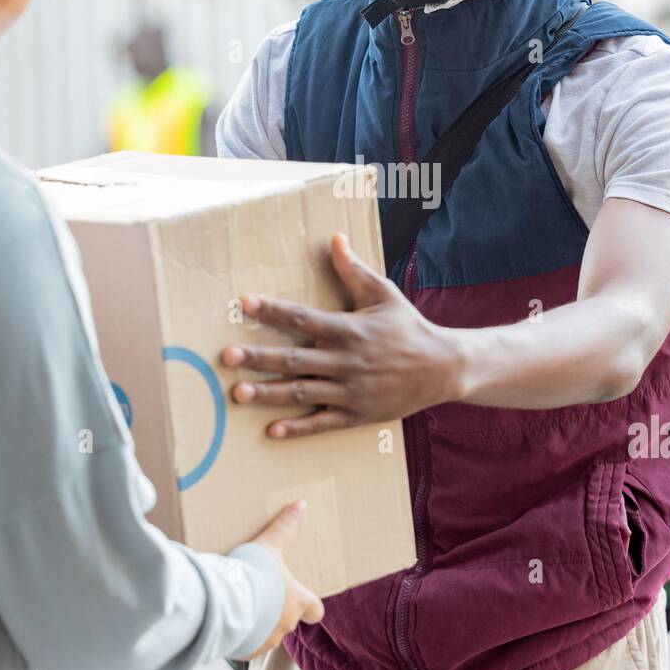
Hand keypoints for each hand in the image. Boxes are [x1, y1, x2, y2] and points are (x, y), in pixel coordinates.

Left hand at [219, 232, 461, 436]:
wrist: (443, 368)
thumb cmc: (408, 327)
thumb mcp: (383, 294)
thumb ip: (354, 270)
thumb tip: (334, 239)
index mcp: (349, 329)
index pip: (303, 318)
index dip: (273, 310)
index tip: (245, 303)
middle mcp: (345, 361)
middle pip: (294, 358)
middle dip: (259, 357)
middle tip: (226, 357)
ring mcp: (350, 390)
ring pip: (302, 392)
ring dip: (269, 393)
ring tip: (238, 393)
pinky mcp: (356, 414)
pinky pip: (323, 422)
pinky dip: (298, 428)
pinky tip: (272, 430)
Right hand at [238, 500, 324, 659]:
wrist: (224, 603)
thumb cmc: (252, 573)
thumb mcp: (269, 545)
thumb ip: (285, 527)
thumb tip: (302, 505)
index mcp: (298, 601)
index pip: (316, 611)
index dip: (310, 605)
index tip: (302, 599)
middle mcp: (287, 624)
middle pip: (290, 621)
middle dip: (278, 611)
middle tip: (264, 597)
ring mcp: (267, 640)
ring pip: (269, 634)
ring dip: (260, 623)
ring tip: (244, 607)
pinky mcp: (247, 650)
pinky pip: (248, 645)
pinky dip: (242, 635)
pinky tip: (230, 621)